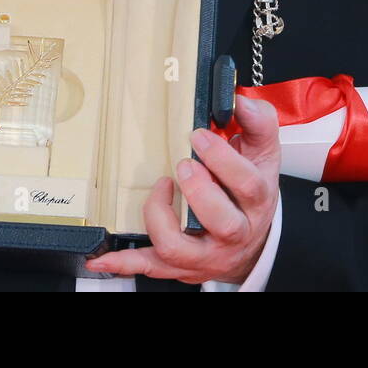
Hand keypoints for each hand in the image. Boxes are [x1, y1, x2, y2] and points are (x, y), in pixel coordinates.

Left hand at [84, 94, 279, 283]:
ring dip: (160, 217)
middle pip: (223, 222)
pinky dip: (125, 262)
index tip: (198, 136)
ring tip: (159, 188)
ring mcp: (205, 253)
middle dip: (198, 190)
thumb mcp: (262, 154)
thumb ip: (257, 122)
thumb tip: (240, 101)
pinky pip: (151, 266)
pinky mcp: (181, 265)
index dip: (222, 159)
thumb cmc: (251, 195)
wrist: (253, 244)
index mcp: (256, 202)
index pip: (247, 184)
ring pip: (179, 247)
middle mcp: (235, 232)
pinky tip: (104, 255)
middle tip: (182, 164)